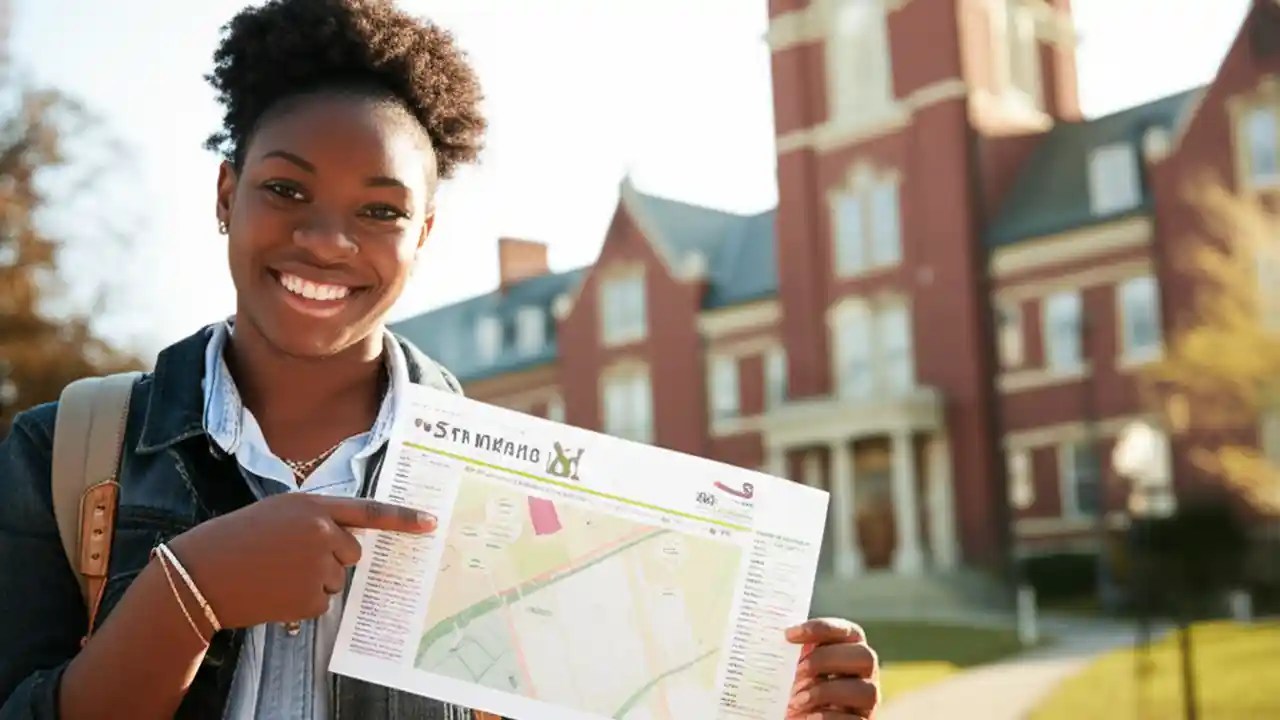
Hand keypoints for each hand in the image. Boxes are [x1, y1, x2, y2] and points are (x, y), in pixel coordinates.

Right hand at [166, 493, 435, 629]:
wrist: (202, 573)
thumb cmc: (236, 539)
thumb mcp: (277, 512)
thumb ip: (315, 518)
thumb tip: (348, 541)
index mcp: (312, 506)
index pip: (368, 511)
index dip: (403, 519)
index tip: (432, 523)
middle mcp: (322, 533)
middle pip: (352, 552)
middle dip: (330, 558)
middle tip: (289, 558)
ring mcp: (318, 566)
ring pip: (335, 579)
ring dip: (312, 580)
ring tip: (275, 573)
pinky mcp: (311, 598)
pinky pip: (321, 602)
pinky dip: (302, 602)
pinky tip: (275, 592)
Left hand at [785, 618, 879, 718]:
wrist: (801, 719)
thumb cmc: (799, 691)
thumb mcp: (798, 670)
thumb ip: (798, 654)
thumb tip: (786, 636)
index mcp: (850, 651)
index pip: (848, 631)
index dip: (822, 628)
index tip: (789, 634)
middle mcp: (865, 674)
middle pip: (864, 656)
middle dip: (827, 659)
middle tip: (799, 669)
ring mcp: (867, 701)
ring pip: (865, 690)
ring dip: (826, 691)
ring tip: (798, 699)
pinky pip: (854, 719)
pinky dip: (828, 716)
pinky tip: (808, 716)